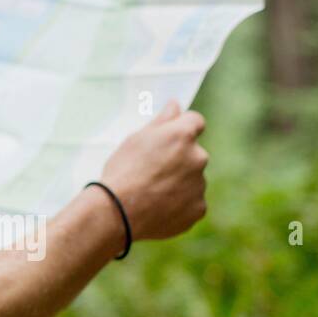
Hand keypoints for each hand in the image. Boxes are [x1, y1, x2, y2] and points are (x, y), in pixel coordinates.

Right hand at [99, 100, 208, 243]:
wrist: (117, 212)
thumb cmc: (122, 171)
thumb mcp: (135, 139)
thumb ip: (161, 121)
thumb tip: (175, 104)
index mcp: (182, 136)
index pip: (195, 121)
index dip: (181, 127)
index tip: (168, 138)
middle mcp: (198, 157)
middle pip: (193, 152)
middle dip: (178, 158)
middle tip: (151, 170)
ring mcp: (200, 185)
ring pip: (192, 178)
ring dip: (178, 181)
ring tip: (150, 191)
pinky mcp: (199, 208)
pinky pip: (192, 201)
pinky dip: (179, 202)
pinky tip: (157, 205)